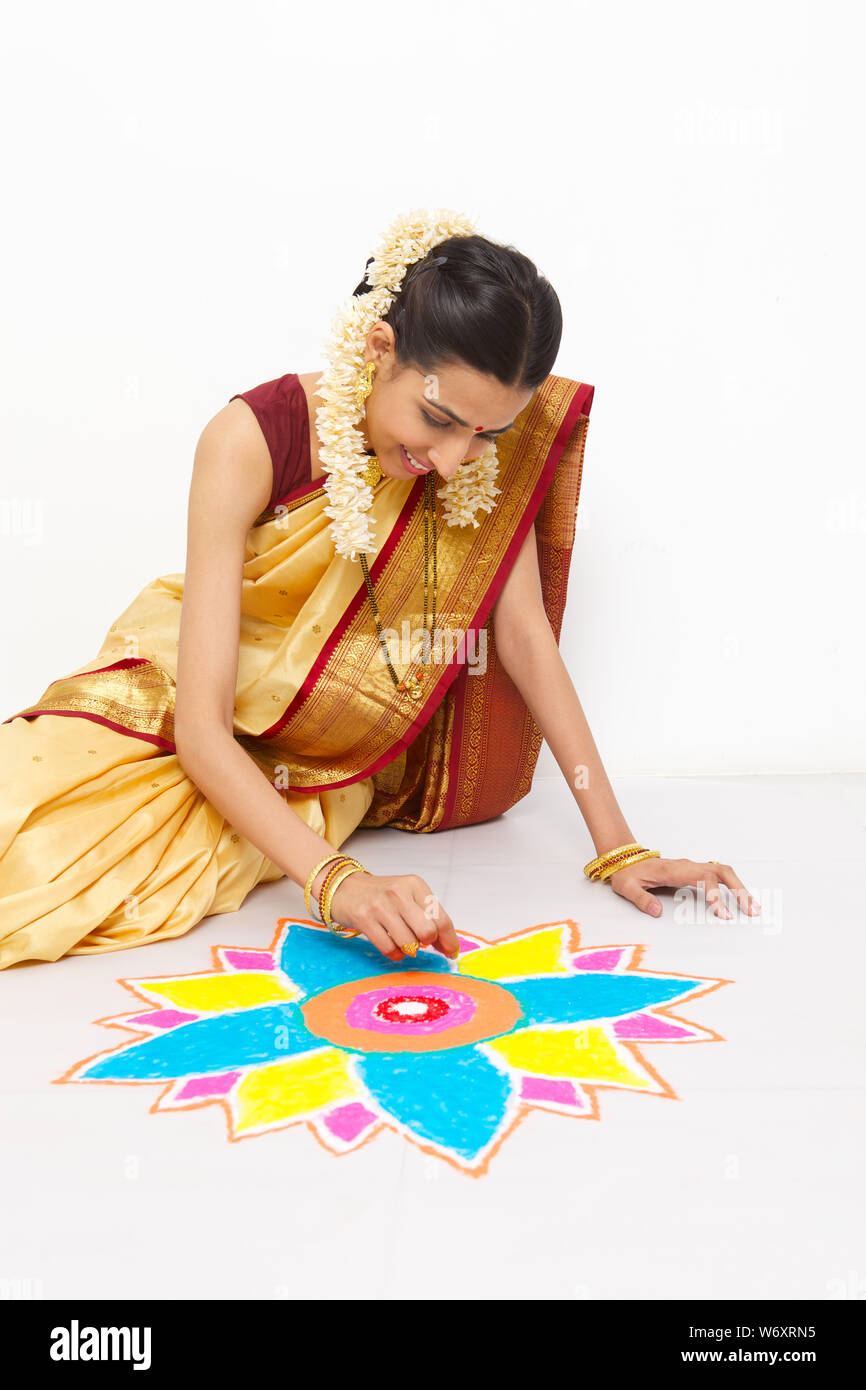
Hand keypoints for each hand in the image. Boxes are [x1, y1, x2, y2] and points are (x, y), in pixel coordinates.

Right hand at [325, 872, 460, 961]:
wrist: (344, 888)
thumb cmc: (381, 895)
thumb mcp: (408, 896)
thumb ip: (428, 916)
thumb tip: (448, 946)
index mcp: (415, 885)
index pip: (441, 918)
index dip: (449, 940)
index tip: (451, 952)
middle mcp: (399, 893)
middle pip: (428, 932)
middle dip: (427, 943)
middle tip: (420, 941)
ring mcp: (380, 906)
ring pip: (409, 943)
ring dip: (409, 949)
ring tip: (402, 940)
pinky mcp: (364, 919)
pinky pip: (389, 948)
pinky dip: (395, 953)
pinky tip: (392, 945)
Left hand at [605, 858, 760, 919]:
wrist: (625, 859)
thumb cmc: (627, 873)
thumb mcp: (627, 887)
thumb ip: (640, 898)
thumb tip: (656, 911)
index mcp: (674, 870)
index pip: (703, 878)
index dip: (716, 895)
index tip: (724, 914)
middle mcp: (688, 866)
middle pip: (721, 871)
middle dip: (739, 890)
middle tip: (752, 911)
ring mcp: (692, 868)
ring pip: (723, 872)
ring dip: (740, 888)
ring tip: (753, 908)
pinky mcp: (694, 872)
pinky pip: (717, 877)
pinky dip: (732, 886)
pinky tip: (740, 900)